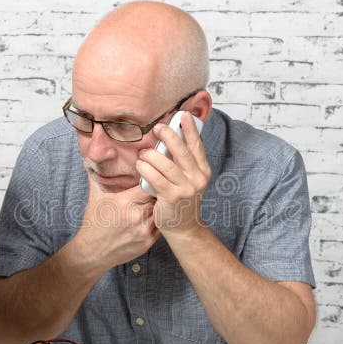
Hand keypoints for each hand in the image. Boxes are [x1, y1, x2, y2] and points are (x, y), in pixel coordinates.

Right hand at [76, 174, 159, 266]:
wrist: (93, 251)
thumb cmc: (94, 222)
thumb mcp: (96, 197)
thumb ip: (99, 176)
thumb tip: (97, 157)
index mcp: (124, 202)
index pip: (148, 184)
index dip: (152, 179)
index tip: (151, 177)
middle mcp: (136, 216)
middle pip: (157, 197)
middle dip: (157, 192)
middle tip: (157, 187)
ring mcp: (143, 231)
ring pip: (160, 212)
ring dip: (159, 207)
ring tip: (157, 202)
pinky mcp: (147, 242)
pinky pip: (160, 227)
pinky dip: (157, 220)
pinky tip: (153, 217)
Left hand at [136, 112, 210, 236]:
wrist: (184, 228)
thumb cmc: (182, 201)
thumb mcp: (189, 180)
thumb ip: (183, 163)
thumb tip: (169, 140)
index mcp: (203, 171)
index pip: (197, 146)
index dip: (190, 130)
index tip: (183, 115)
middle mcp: (197, 178)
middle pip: (182, 152)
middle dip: (169, 136)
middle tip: (158, 127)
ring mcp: (186, 188)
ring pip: (166, 164)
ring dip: (151, 155)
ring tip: (143, 153)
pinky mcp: (172, 197)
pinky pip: (156, 177)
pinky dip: (146, 168)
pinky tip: (140, 165)